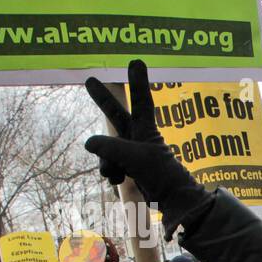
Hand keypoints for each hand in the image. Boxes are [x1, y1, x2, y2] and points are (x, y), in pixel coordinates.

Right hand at [83, 60, 209, 230]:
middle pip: (116, 114)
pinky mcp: (127, 166)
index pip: (142, 100)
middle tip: (89, 79)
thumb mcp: (134, 157)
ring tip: (115, 174)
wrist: (172, 200)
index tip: (137, 61)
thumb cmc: (160, 175)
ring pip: (106, 150)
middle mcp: (137, 137)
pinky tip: (118, 180)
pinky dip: (111, 174)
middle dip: (103, 100)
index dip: (138, 82)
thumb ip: (110, 147)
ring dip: (106, 163)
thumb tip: (88, 143)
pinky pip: (109, 165)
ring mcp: (131, 152)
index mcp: (146, 129)